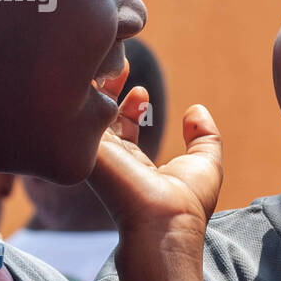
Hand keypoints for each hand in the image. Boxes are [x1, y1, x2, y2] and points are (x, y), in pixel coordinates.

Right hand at [87, 60, 222, 239]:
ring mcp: (95, 155)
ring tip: (108, 60)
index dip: (130, 107)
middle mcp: (110, 161)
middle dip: (107, 88)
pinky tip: (96, 74)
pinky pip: (75, 111)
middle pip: (99, 116)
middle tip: (117, 63)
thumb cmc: (188, 200)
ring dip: (95, 84)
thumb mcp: (205, 162)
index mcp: (133, 166)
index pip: (122, 130)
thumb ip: (204, 136)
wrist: (166, 220)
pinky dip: (84, 91)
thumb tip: (196, 111)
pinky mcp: (85, 149)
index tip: (142, 92)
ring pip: (84, 111)